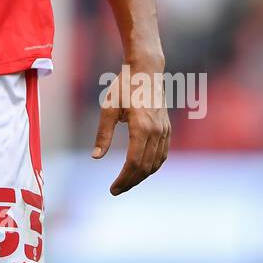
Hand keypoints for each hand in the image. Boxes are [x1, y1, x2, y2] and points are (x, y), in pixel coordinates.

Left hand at [92, 60, 170, 194]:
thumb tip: (96, 157)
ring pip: (156, 163)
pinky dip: (153, 166)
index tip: (113, 188)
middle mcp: (156, 131)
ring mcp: (164, 130)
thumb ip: (103, 134)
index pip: (134, 162)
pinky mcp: (167, 128)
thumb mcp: (108, 109)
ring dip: (142, 176)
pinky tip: (142, 170)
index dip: (124, 179)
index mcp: (141, 127)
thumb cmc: (124, 87)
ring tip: (127, 183)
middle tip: (116, 190)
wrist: (146, 71)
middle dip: (131, 182)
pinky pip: (162, 154)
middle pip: (145, 167)